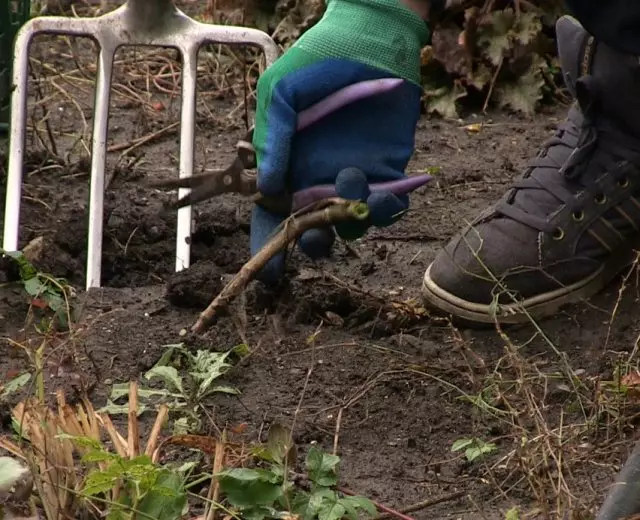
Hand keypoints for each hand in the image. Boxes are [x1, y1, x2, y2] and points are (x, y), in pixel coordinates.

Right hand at [249, 0, 430, 284]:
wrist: (371, 40)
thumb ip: (273, 139)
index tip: (271, 276)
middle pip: (312, 230)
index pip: (272, 214)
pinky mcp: (389, 172)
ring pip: (352, 225)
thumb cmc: (318, 61)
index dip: (270, 245)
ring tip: (353, 180)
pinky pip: (388, 207)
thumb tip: (268, 187)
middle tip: (317, 232)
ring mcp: (354, 178)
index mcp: (288, 167)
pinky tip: (388, 194)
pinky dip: (388, 210)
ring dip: (352, 219)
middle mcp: (318, 179)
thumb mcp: (282, 93)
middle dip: (314, 240)